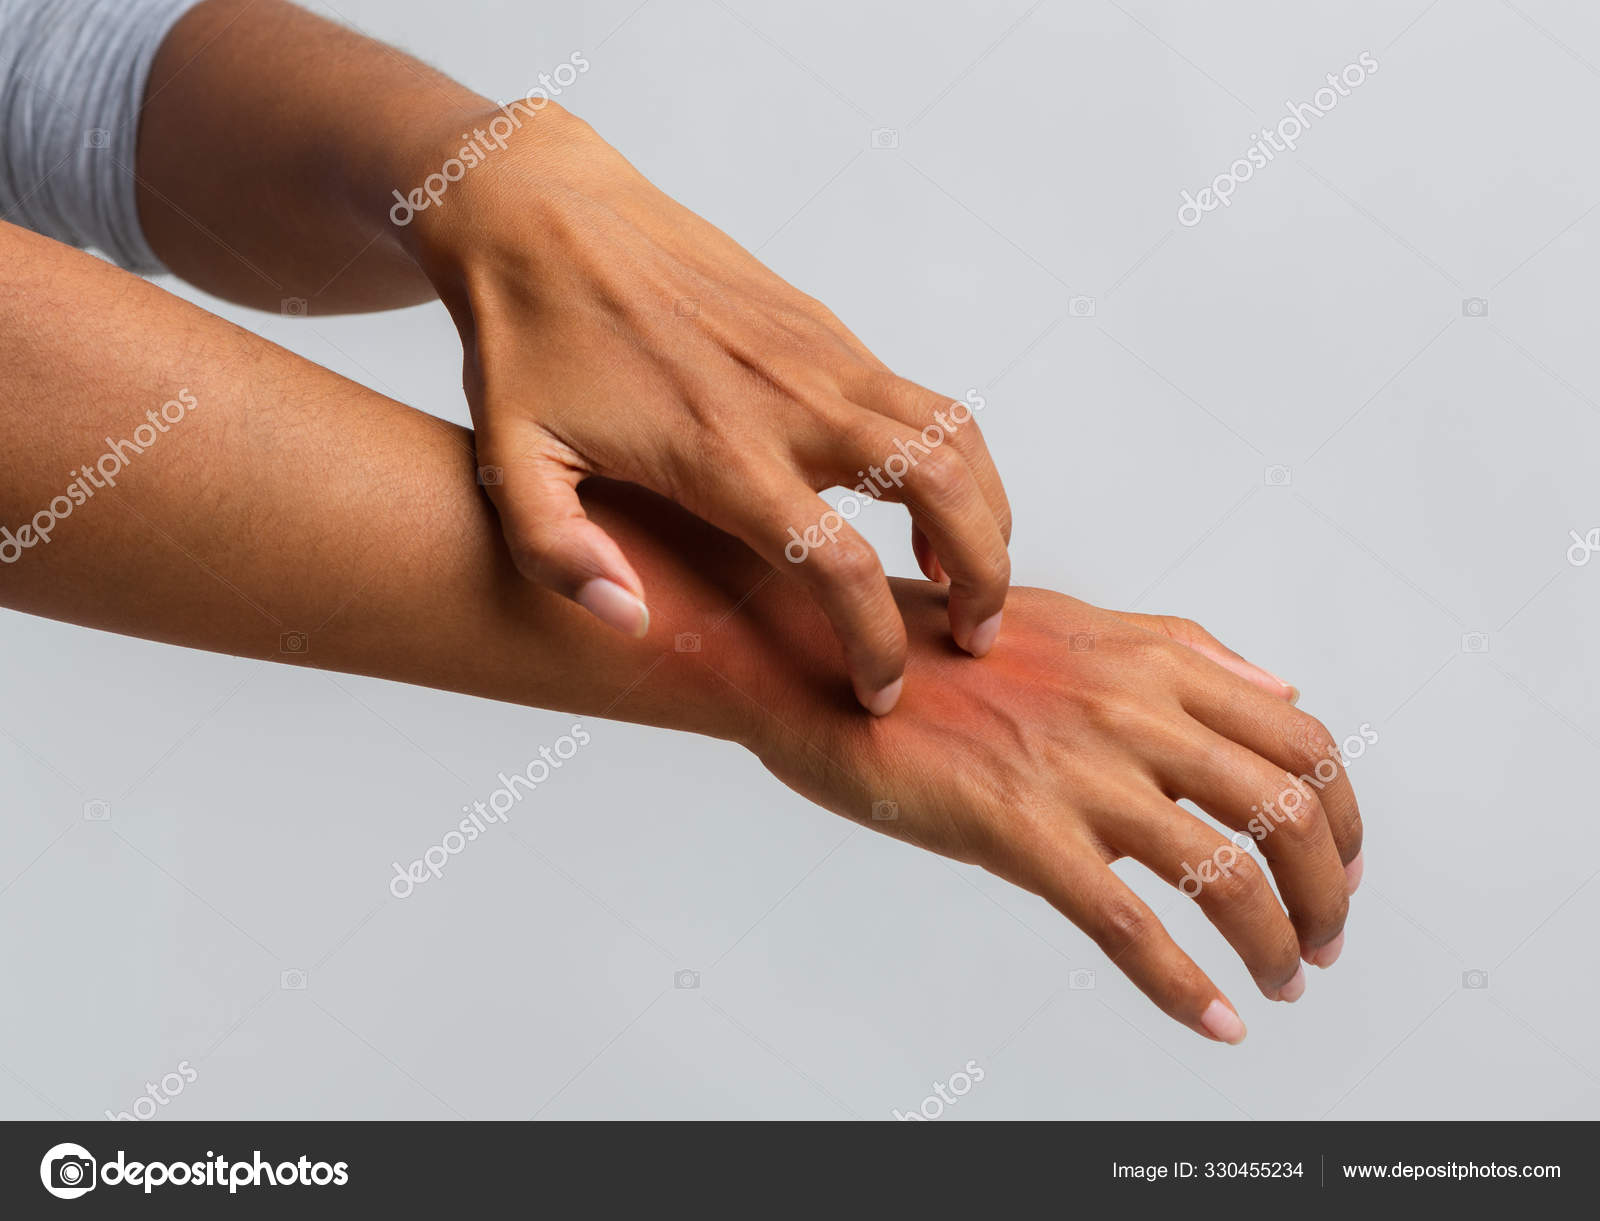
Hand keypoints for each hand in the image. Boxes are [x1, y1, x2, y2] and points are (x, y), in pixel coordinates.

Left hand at [409, 106, 1012, 715]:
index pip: (838, 564)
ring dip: (984, 509)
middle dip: (984, 571)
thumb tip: (628, 619)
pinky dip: (951, 460)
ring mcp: (819, 356)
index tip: (879, 692)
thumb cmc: (526, 343)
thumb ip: (557, 550)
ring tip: (962, 576)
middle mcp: (791, 399)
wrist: (546, 214)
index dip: (873, 644)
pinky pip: (923, 399)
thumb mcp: (507, 460)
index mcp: (720, 449)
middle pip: (943, 484)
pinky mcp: (824, 330)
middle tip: (974, 635)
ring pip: (954, 433)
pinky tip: (915, 505)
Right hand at [744, 583, 1361, 1042]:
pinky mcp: (1017, 830)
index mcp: (1150, 661)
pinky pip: (1126, 924)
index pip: (1301, 741)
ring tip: (1282, 983)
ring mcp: (1076, 771)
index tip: (1345, 864)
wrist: (820, 656)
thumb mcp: (1073, 623)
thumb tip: (1278, 688)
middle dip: (1328, 894)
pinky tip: (1214, 1021)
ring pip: (1225, 873)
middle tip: (1325, 942)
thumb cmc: (936, 648)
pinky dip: (1183, 987)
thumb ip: (1181, 651)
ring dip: (1276, 945)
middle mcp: (1129, 710)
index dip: (1345, 816)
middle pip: (1287, 811)